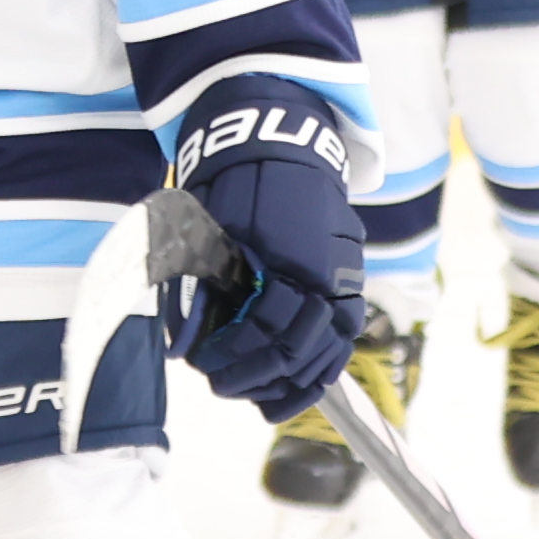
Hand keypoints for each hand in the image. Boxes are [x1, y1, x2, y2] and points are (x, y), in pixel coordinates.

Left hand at [170, 75, 364, 421]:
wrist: (278, 141)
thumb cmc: (233, 180)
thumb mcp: (205, 227)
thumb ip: (200, 288)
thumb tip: (185, 348)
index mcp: (284, 255)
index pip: (260, 327)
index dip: (228, 354)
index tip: (203, 363)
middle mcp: (324, 270)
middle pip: (295, 348)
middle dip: (254, 375)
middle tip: (221, 385)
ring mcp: (345, 274)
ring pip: (327, 349)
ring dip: (290, 381)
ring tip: (257, 396)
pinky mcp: (352, 276)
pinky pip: (345, 335)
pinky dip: (324, 367)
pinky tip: (299, 387)